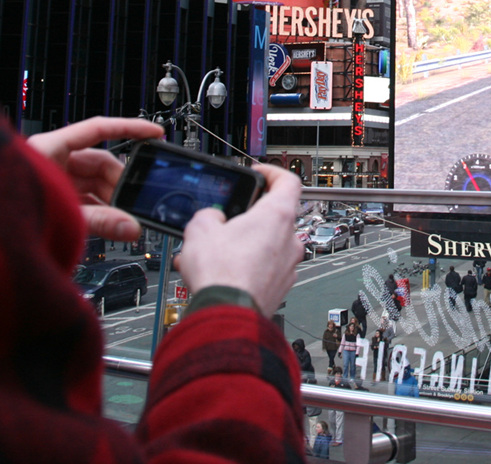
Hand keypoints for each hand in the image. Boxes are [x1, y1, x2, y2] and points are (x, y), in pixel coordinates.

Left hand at [26, 116, 165, 241]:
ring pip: (93, 184)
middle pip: (100, 163)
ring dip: (110, 202)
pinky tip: (109, 224)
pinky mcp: (52, 198)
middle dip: (120, 184)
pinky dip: (98, 211)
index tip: (154, 133)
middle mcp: (52, 159)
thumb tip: (130, 227)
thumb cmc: (5, 209)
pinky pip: (83, 199)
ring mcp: (52, 179)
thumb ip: (100, 222)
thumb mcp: (63, 213)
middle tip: (136, 202)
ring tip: (123, 219)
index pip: (99, 128)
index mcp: (50, 147)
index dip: (130, 129)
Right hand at [175, 163, 303, 316]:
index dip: (272, 173)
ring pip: (268, 245)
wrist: (227, 317)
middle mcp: (290, 240)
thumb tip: (212, 219)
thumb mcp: (200, 228)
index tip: (258, 174)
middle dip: (247, 218)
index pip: (289, 181)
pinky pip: (265, 269)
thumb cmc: (222, 275)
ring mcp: (288, 266)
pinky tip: (221, 275)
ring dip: (244, 245)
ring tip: (214, 255)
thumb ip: (210, 214)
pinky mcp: (280, 288)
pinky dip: (247, 267)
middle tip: (225, 223)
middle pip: (274, 217)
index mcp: (277, 216)